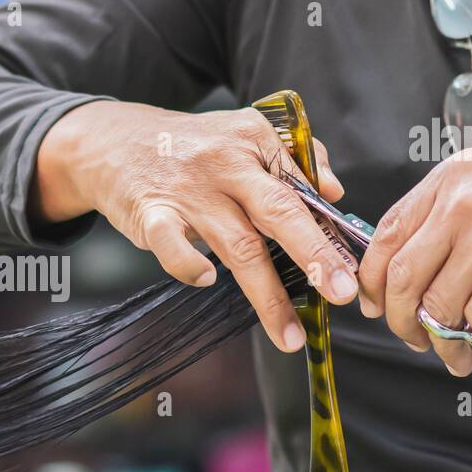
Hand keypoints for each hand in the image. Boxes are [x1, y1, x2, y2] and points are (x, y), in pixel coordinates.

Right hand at [33, 100, 357, 352]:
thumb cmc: (191, 148)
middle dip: (313, 256)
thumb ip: (293, 160)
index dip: (330, 231)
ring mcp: (187, 189)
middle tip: (339, 294)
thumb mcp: (242, 135)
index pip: (302, 188)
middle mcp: (225, 162)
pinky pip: (172, 244)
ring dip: (266, 295)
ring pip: (236, 244)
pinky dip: (189, 264)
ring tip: (289, 335)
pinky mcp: (151, 211)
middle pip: (278, 212)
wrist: (116, 141)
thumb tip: (334, 193)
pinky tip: (207, 281)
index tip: (355, 270)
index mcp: (254, 140)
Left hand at [357, 125, 471, 375]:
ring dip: (444, 341)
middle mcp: (458, 207)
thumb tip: (410, 269)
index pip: (385, 238)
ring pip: (437, 308)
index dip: (371, 281)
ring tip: (460, 352)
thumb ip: (448, 213)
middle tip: (413, 340)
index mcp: (446, 181)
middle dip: (400, 321)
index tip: (375, 306)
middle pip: (400, 280)